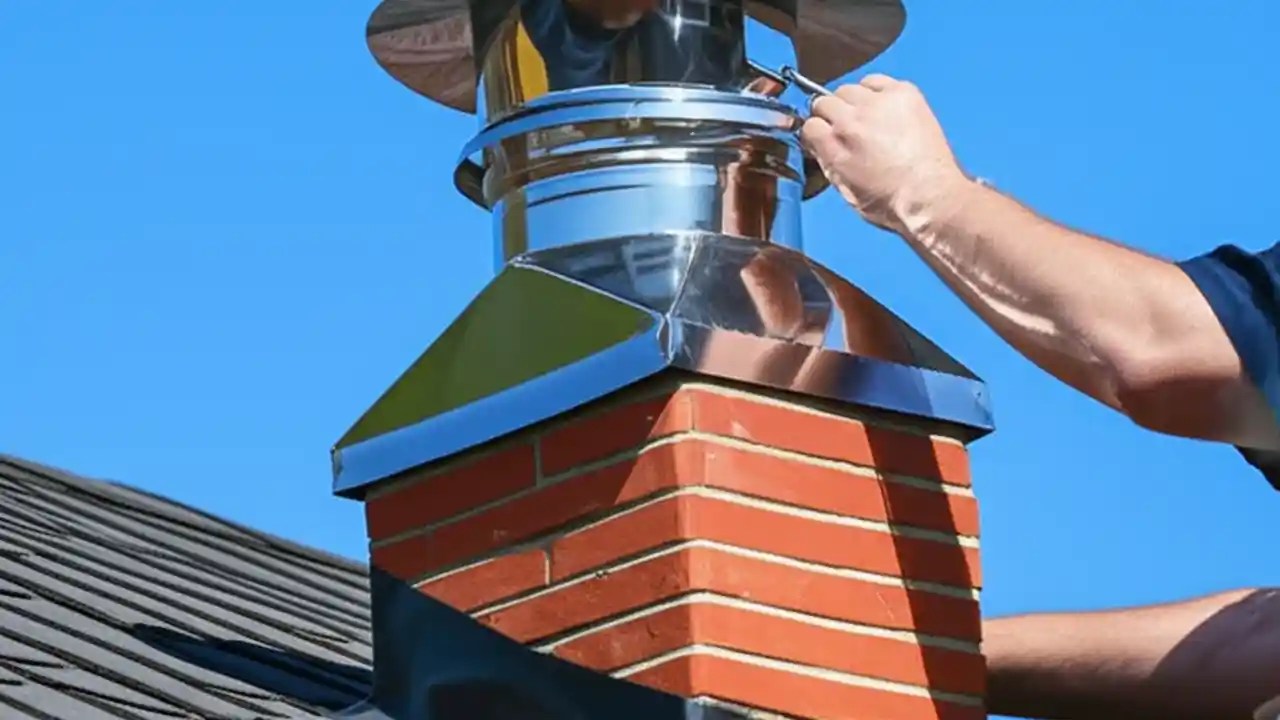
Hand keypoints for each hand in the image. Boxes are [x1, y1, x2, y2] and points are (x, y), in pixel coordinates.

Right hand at [801, 74, 967, 234]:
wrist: (932, 196)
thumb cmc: (893, 202)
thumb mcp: (846, 190)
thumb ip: (826, 162)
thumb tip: (817, 145)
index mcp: (835, 146)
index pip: (809, 124)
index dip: (815, 132)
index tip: (822, 136)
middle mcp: (853, 119)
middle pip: (825, 101)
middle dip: (830, 114)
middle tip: (844, 128)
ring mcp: (879, 103)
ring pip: (849, 88)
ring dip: (852, 101)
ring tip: (865, 118)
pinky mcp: (903, 94)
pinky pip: (877, 80)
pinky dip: (875, 91)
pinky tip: (883, 108)